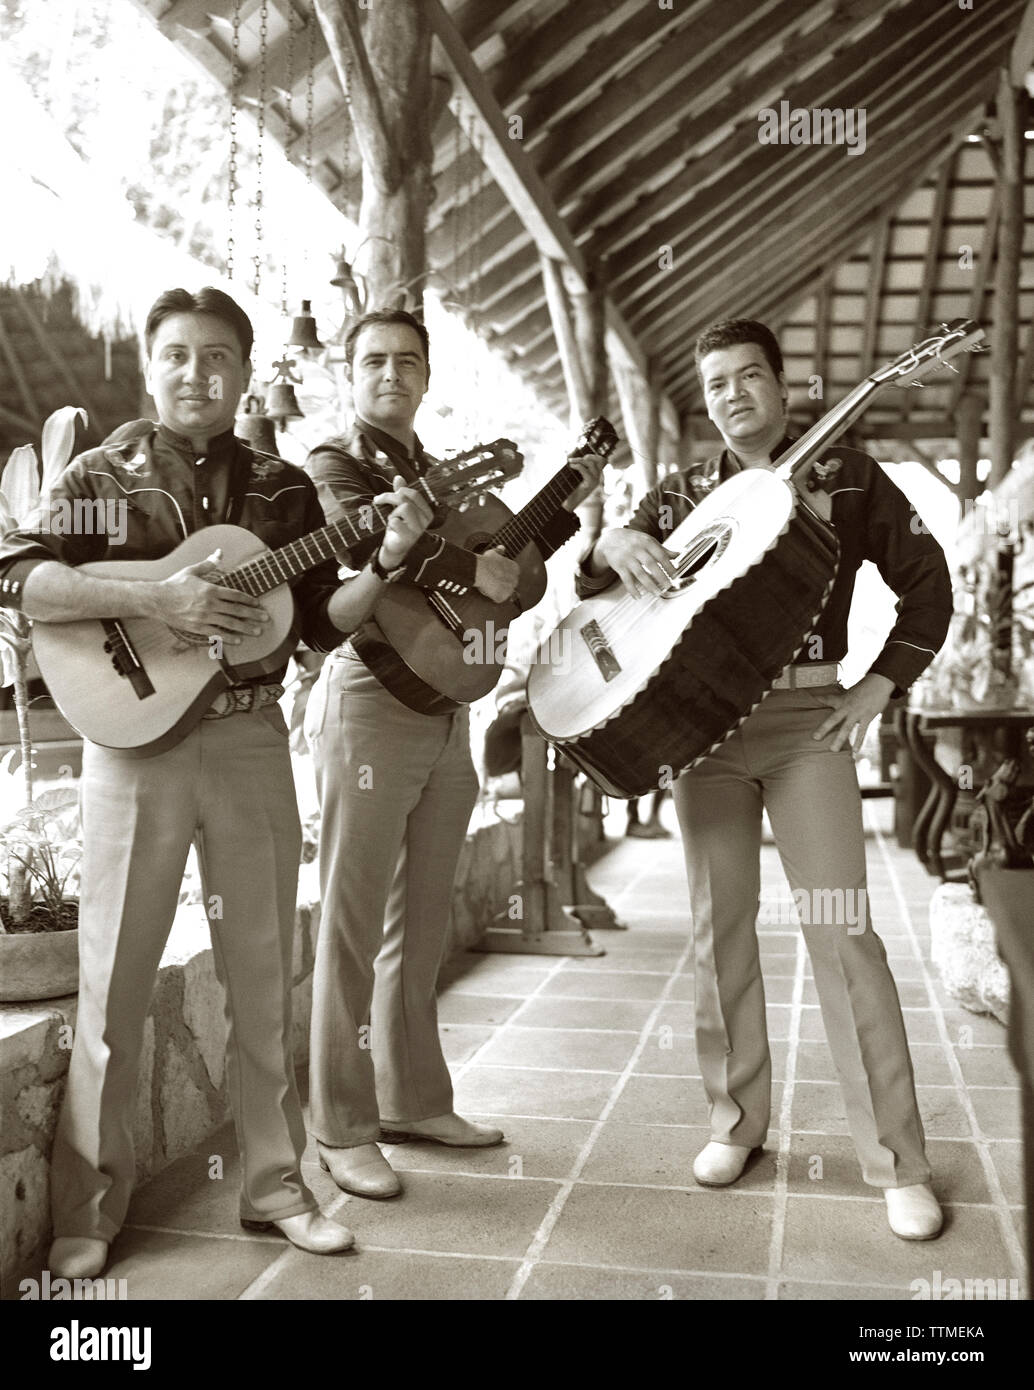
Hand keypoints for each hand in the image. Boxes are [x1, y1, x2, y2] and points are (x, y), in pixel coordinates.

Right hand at [152, 549, 269, 643]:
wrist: (157, 600)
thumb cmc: (175, 584)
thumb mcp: (192, 571)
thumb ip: (209, 564)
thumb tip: (220, 552)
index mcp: (211, 589)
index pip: (235, 595)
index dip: (249, 600)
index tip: (258, 604)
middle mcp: (210, 604)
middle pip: (237, 610)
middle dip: (253, 615)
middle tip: (265, 619)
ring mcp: (204, 617)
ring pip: (230, 623)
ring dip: (245, 628)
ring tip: (257, 631)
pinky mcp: (197, 627)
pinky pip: (216, 633)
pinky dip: (228, 637)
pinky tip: (238, 640)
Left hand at [375, 475, 433, 569]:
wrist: (394, 549)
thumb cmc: (398, 528)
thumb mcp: (398, 509)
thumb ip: (400, 494)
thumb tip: (399, 477)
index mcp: (426, 511)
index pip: (414, 494)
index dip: (398, 490)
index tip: (384, 495)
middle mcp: (426, 520)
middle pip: (407, 499)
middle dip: (389, 497)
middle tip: (378, 501)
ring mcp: (418, 530)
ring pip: (404, 508)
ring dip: (392, 512)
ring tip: (391, 519)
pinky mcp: (409, 538)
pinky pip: (396, 522)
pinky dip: (390, 523)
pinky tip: (391, 528)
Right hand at [475, 546, 519, 602]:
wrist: (480, 570)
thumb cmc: (486, 561)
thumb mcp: (493, 553)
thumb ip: (499, 552)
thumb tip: (502, 548)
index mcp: (515, 568)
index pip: (513, 574)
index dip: (504, 575)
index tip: (497, 574)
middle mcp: (515, 579)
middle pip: (510, 584)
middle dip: (502, 584)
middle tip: (492, 581)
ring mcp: (509, 589)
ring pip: (504, 592)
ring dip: (498, 590)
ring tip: (488, 585)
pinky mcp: (503, 597)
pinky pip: (498, 599)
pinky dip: (493, 597)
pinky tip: (488, 590)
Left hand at [563, 453, 606, 510]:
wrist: (569, 503)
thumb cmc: (570, 489)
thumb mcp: (574, 475)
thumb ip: (576, 465)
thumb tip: (571, 452)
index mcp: (595, 475)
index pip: (602, 461)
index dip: (595, 456)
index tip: (584, 456)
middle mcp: (597, 478)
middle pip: (598, 460)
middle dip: (585, 457)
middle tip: (572, 459)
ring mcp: (595, 482)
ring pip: (592, 464)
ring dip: (580, 460)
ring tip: (570, 462)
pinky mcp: (590, 485)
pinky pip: (586, 471)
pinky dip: (578, 466)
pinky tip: (571, 466)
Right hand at [596, 528, 676, 597]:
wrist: (610, 539)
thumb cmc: (633, 541)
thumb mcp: (648, 541)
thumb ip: (662, 549)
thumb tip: (679, 554)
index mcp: (646, 542)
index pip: (660, 555)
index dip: (668, 565)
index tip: (675, 575)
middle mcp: (636, 549)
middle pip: (650, 564)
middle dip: (660, 576)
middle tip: (669, 586)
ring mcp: (627, 558)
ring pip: (639, 573)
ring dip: (649, 584)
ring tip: (657, 593)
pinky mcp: (619, 566)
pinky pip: (626, 579)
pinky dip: (632, 589)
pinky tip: (638, 596)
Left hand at [812, 672, 894, 752]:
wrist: (880, 683)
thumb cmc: (864, 687)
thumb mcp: (849, 692)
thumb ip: (839, 698)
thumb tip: (826, 699)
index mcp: (842, 700)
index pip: (827, 700)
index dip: (818, 700)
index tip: (809, 702)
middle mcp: (848, 707)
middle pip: (834, 719)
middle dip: (824, 729)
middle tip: (815, 738)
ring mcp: (857, 713)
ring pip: (847, 728)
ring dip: (840, 739)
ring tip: (833, 750)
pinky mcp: (867, 717)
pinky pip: (862, 732)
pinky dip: (858, 742)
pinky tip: (854, 751)